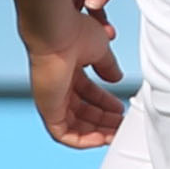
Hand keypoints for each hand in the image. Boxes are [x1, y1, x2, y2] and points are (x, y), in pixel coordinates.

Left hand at [28, 10, 126, 147]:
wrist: (56, 28)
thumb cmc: (73, 30)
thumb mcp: (100, 50)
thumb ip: (108, 66)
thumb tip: (117, 79)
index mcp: (67, 70)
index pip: (86, 94)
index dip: (105, 103)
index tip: (121, 107)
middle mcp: (57, 85)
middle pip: (81, 111)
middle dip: (104, 120)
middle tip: (122, 124)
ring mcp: (51, 98)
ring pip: (73, 125)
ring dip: (96, 132)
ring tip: (116, 133)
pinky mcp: (47, 109)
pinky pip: (62, 134)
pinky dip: (82, 140)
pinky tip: (100, 139)